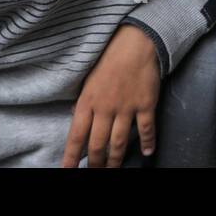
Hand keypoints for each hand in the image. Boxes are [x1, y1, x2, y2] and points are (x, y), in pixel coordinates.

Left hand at [63, 24, 159, 167]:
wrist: (136, 42)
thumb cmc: (109, 57)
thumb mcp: (87, 79)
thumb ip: (83, 101)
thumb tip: (77, 118)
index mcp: (87, 102)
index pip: (76, 137)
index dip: (71, 157)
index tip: (68, 171)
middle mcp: (105, 109)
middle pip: (98, 145)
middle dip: (95, 164)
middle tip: (95, 173)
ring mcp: (126, 108)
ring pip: (119, 142)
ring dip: (116, 159)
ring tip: (114, 169)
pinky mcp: (146, 104)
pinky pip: (147, 128)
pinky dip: (147, 142)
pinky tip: (147, 152)